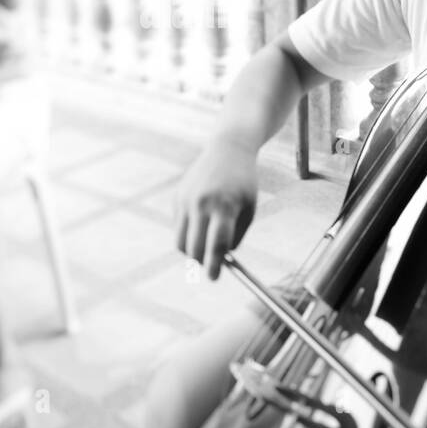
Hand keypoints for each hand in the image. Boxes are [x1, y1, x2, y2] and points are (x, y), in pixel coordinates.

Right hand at [174, 136, 258, 280]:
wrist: (228, 149)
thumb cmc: (243, 183)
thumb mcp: (248, 209)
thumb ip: (235, 235)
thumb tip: (220, 259)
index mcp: (225, 206)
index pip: (216, 244)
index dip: (214, 265)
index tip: (214, 278)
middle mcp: (202, 203)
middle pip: (194, 247)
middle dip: (201, 262)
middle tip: (210, 266)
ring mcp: (186, 199)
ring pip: (180, 240)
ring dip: (191, 251)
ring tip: (205, 246)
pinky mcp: (178, 197)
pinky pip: (179, 226)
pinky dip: (189, 233)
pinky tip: (202, 221)